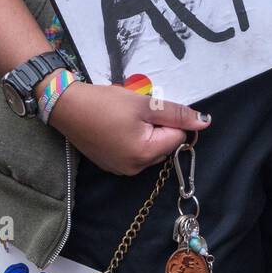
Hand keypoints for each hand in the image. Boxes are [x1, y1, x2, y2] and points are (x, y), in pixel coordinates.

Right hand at [47, 81, 210, 176]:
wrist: (66, 106)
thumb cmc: (105, 103)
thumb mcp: (144, 104)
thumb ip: (176, 113)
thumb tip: (205, 122)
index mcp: (145, 154)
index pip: (178, 137)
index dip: (169, 119)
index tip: (150, 109)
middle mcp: (135, 168)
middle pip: (164, 145)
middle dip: (157, 127)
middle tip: (137, 111)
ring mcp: (120, 169)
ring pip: (149, 149)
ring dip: (145, 132)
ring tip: (125, 117)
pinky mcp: (110, 164)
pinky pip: (133, 152)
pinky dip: (131, 138)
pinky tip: (116, 126)